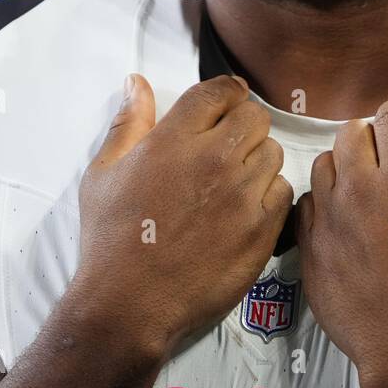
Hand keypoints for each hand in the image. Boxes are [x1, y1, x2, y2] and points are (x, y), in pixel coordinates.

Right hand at [71, 73, 293, 366]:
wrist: (130, 304)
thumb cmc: (110, 239)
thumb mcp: (103, 173)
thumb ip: (128, 123)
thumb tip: (137, 83)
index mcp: (174, 140)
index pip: (220, 91)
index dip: (226, 93)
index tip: (225, 104)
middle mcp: (214, 160)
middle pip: (254, 117)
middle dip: (242, 124)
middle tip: (227, 145)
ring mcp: (242, 195)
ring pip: (273, 153)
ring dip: (257, 159)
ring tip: (234, 180)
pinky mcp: (262, 229)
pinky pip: (284, 192)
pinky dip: (269, 194)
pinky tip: (245, 208)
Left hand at [296, 99, 387, 387]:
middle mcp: (359, 188)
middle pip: (350, 133)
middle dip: (369, 136)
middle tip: (384, 156)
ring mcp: (329, 216)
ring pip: (323, 164)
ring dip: (342, 165)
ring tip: (361, 185)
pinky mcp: (309, 243)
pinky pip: (305, 203)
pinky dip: (321, 201)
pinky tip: (340, 217)